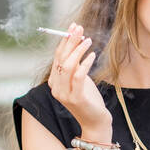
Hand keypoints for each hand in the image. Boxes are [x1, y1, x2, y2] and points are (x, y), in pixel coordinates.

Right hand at [48, 23, 111, 137]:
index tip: (73, 27)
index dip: (64, 40)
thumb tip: (77, 41)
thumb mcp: (80, 79)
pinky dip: (85, 64)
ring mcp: (64, 94)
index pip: (57, 56)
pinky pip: (78, 76)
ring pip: (67, 66)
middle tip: (79, 28)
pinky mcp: (76, 98)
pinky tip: (92, 55)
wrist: (95, 122)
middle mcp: (55, 88)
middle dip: (70, 41)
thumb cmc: (89, 99)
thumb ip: (75, 64)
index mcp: (54, 82)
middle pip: (60, 58)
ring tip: (88, 40)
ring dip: (78, 50)